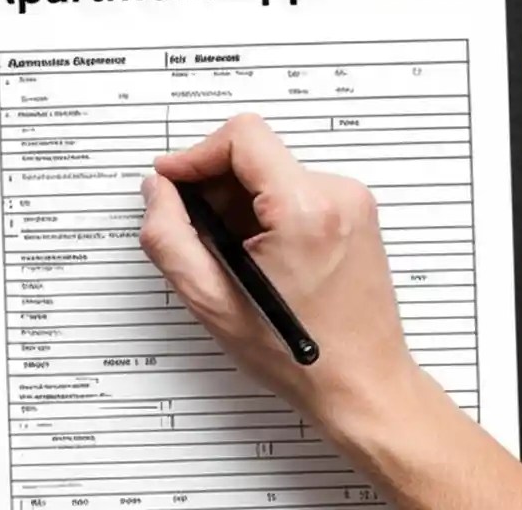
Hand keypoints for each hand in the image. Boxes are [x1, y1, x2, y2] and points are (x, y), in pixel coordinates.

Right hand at [139, 114, 439, 433]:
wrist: (362, 384)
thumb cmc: (302, 356)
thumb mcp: (212, 301)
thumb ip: (169, 237)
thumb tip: (159, 191)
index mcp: (306, 209)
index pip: (242, 137)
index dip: (196, 155)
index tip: (172, 179)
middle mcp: (338, 196)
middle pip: (256, 153)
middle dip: (216, 186)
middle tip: (198, 232)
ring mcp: (353, 204)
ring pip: (273, 172)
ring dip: (241, 203)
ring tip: (233, 256)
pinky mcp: (356, 215)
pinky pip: (296, 190)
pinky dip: (267, 212)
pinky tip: (260, 256)